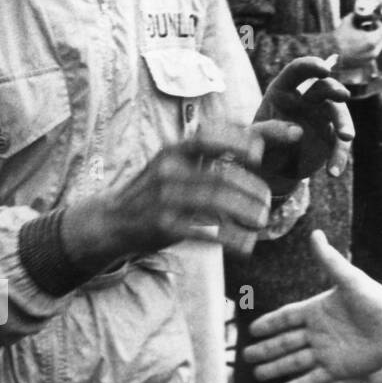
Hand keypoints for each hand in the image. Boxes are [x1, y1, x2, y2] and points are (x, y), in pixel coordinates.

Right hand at [61, 130, 271, 273]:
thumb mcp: (176, 164)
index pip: (212, 137)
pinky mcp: (164, 225)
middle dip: (252, 189)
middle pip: (221, 175)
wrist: (114, 220)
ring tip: (262, 221)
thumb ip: (209, 155)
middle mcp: (170, 169)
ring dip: (246, 212)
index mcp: (176, 151)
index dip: (242, 140)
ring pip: (216, 201)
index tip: (264, 151)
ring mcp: (166, 198)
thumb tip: (258, 141)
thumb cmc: (156, 191)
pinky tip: (246, 245)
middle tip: (267, 202)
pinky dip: (230, 239)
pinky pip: (204, 232)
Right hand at [243, 230, 381, 382]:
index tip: (252, 329)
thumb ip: (329, 260)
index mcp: (317, 310)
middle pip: (285, 342)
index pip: (286, 318)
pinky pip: (312, 379)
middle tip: (246, 355)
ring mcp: (326, 352)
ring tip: (257, 374)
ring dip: (276, 368)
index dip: (269, 323)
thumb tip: (316, 233)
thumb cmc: (375, 300)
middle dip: (266, 349)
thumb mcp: (349, 279)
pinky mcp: (337, 369)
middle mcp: (318, 333)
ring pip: (294, 362)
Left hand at [253, 56, 354, 192]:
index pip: (298, 71)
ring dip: (344, 123)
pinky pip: (339, 144)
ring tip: (346, 138)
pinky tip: (333, 172)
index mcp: (283, 90)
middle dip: (335, 89)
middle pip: (325, 88)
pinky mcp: (330, 137)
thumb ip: (268, 131)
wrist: (269, 169)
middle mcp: (306, 99)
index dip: (311, 66)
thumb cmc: (258, 147)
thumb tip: (297, 131)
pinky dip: (339, 156)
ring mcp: (320, 117)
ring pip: (338, 113)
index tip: (324, 70)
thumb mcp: (254, 140)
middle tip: (343, 95)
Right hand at [333, 16, 381, 69]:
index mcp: (372, 40)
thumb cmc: (338, 37)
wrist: (329, 55)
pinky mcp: (365, 64)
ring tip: (360, 36)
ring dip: (372, 40)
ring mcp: (370, 59)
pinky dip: (367, 48)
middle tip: (366, 28)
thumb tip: (364, 12)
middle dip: (377, 32)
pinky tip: (357, 45)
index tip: (372, 22)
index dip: (380, 23)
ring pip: (378, 46)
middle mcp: (374, 51)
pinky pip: (371, 53)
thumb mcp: (349, 20)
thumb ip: (359, 15)